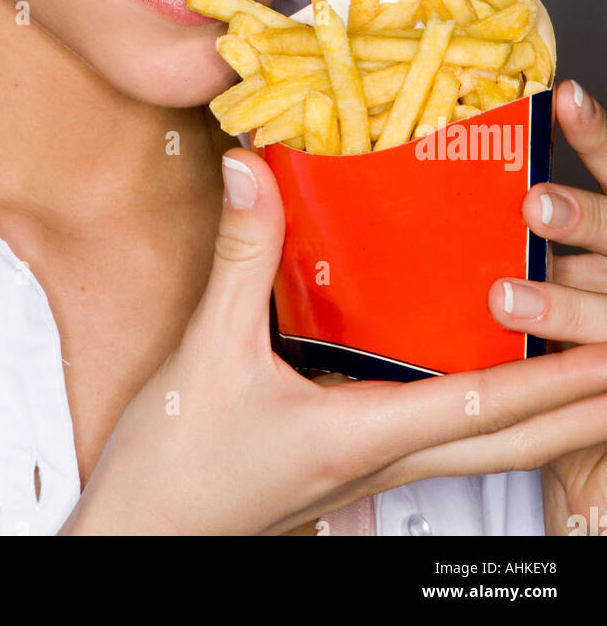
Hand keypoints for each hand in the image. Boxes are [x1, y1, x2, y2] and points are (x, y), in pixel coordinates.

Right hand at [58, 144, 606, 536]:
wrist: (142, 533)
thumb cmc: (175, 464)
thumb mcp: (208, 350)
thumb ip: (242, 255)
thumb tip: (253, 171)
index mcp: (359, 434)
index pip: (482, 405)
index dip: (554, 381)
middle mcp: (379, 461)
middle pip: (507, 443)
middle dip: (575, 410)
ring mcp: (366, 471)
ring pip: (478, 448)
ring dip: (538, 415)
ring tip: (576, 375)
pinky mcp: (346, 467)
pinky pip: (434, 441)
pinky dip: (480, 413)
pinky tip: (474, 380)